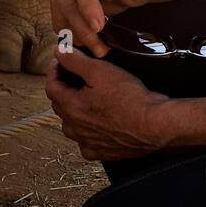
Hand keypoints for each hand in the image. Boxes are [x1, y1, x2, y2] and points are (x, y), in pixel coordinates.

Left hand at [44, 44, 171, 159]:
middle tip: (73, 76)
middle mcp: (75, 128)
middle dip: (63, 89)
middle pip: (60, 106)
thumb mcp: (101, 71)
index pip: (51, 87)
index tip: (61, 61)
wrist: (154, 125)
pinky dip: (87, 132)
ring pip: (71, 125)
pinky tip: (96, 124)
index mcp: (71, 107)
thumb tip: (59, 52)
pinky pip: (86, 143)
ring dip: (73, 111)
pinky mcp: (102, 153)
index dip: (54, 71)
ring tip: (84, 99)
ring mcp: (88, 143)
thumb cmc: (130, 98)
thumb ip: (76, 61)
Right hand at [50, 0, 161, 56]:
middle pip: (66, 1)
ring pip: (61, 14)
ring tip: (99, 49)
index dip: (86, 4)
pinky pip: (60, 21)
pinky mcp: (61, 1)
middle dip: (82, 27)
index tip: (98, 25)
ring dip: (77, 36)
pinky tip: (89, 44)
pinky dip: (72, 35)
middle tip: (100, 46)